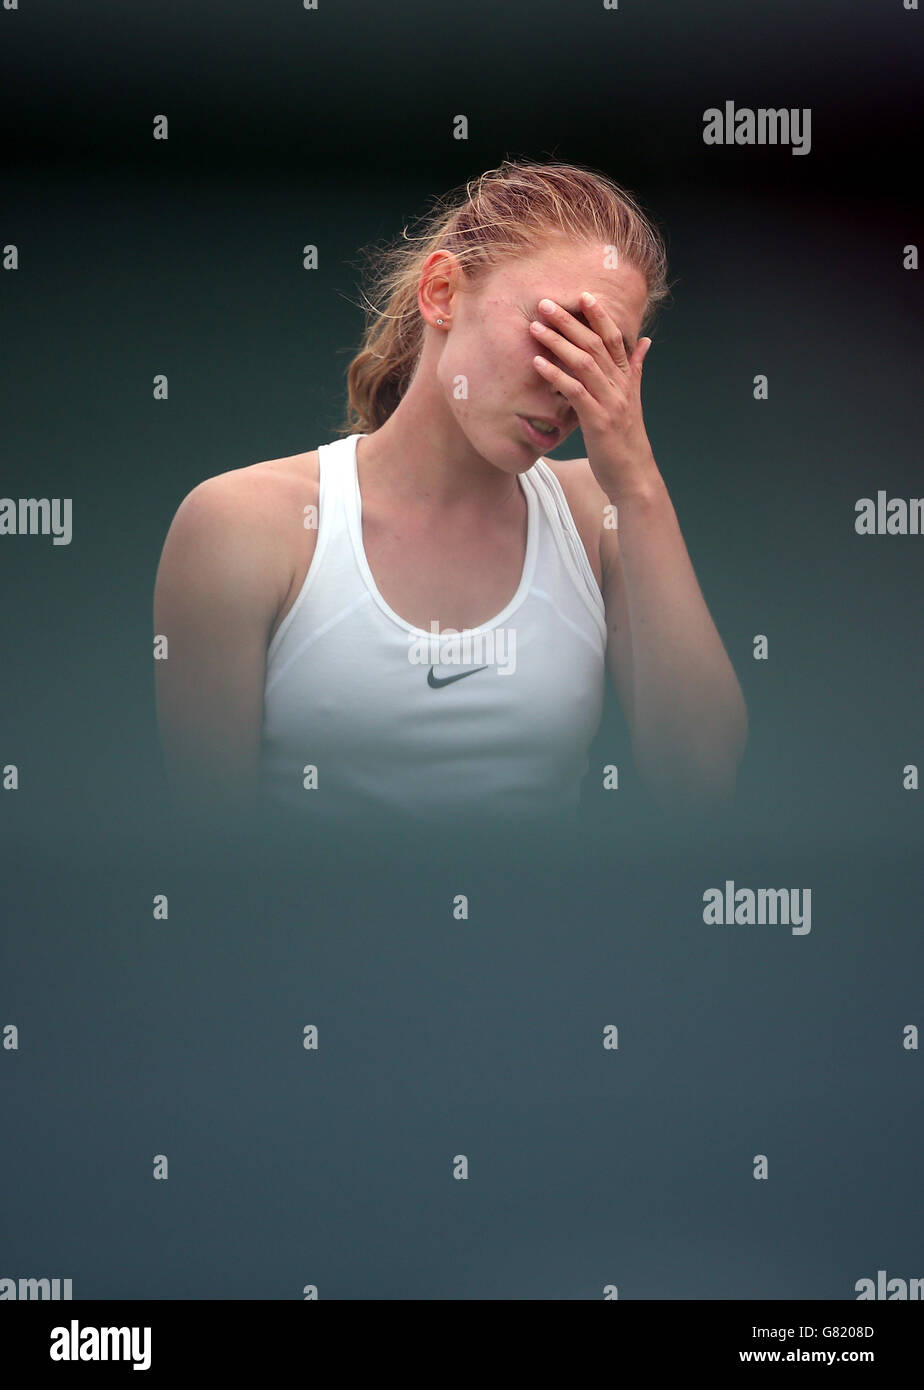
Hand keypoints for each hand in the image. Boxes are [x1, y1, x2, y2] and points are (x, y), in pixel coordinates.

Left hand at [530, 292, 657, 500]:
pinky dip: (556, 375)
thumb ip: (635, 369)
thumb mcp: (632, 400)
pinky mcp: (598, 421)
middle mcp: (620, 386)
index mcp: (626, 379)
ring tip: (535, 327)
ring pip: (584, 363)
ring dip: (557, 342)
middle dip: (569, 321)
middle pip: (595, 344)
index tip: (582, 295)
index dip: (599, 316)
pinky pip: (575, 392)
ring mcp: (610, 402)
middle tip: (545, 303)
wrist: (633, 475)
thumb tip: (645, 343)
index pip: (614, 338)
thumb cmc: (626, 439)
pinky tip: (538, 363)